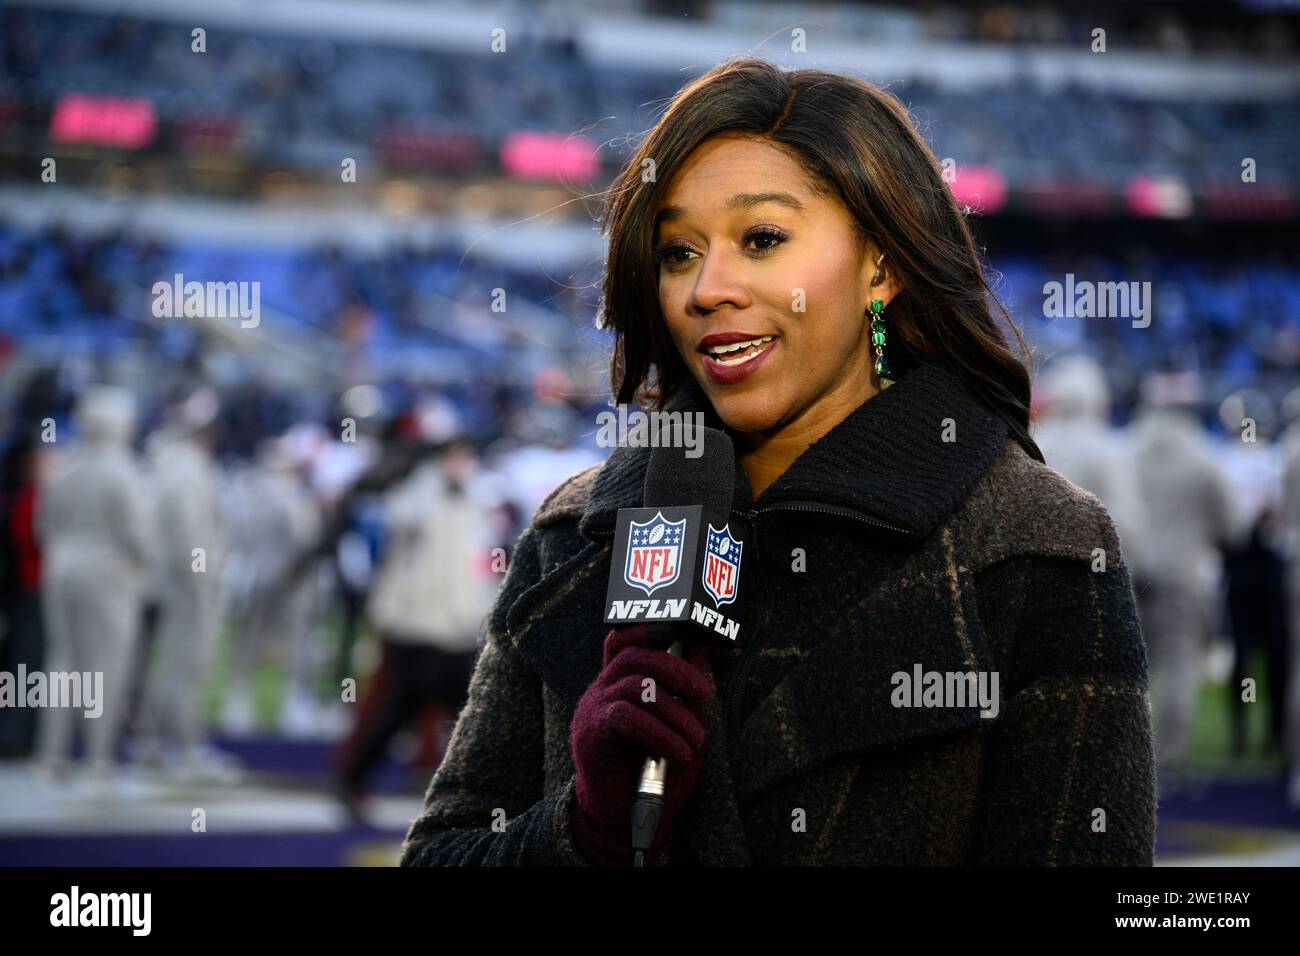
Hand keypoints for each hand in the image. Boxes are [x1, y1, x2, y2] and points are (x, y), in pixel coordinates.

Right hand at [568, 623, 716, 864]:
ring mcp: (592, 709)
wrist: (623, 819)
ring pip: (637, 687)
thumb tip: (703, 647)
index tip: (687, 635)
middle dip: (676, 670)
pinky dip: (661, 734)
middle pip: (635, 655)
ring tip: (695, 741)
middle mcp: (602, 689)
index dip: (651, 629)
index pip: (625, 640)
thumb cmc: (652, 770)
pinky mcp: (591, 734)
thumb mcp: (678, 725)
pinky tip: (678, 754)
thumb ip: (686, 689)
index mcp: (619, 682)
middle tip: (703, 695)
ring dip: (676, 714)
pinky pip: (627, 717)